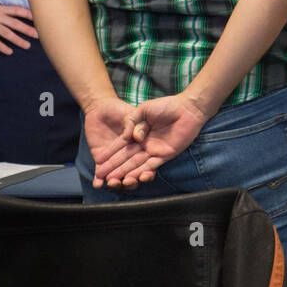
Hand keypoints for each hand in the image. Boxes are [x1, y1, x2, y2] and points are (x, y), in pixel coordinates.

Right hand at [0, 0, 37, 53]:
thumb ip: (0, 12)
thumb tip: (9, 18)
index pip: (17, 10)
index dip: (28, 14)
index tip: (39, 18)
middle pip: (16, 23)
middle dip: (28, 29)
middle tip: (39, 35)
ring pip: (7, 33)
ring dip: (18, 40)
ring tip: (27, 46)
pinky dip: (2, 46)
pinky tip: (9, 52)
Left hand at [83, 96, 141, 188]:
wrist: (100, 107)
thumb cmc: (118, 108)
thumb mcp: (130, 114)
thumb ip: (135, 124)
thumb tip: (136, 136)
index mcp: (140, 146)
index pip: (145, 163)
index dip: (146, 171)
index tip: (144, 176)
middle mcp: (128, 154)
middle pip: (132, 172)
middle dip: (131, 180)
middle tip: (128, 182)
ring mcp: (114, 158)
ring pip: (117, 175)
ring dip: (116, 182)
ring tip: (113, 182)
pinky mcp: (100, 157)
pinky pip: (100, 171)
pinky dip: (98, 179)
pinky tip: (97, 184)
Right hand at [93, 93, 210, 187]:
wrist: (187, 108)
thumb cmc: (166, 106)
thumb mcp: (143, 109)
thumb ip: (132, 122)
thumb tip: (130, 138)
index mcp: (137, 134)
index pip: (120, 146)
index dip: (109, 154)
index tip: (98, 162)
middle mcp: (144, 144)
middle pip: (125, 158)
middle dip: (112, 167)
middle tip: (101, 176)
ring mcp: (154, 150)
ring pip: (136, 164)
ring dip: (124, 172)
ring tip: (112, 180)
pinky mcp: (165, 155)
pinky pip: (151, 165)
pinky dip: (141, 171)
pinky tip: (131, 177)